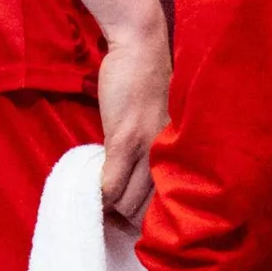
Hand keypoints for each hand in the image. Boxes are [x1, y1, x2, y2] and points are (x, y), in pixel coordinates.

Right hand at [91, 16, 170, 224]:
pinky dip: (99, 194)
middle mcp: (167, 157)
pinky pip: (110, 183)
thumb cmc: (151, 80)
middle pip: (145, 210)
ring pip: (126, 202)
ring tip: (99, 200)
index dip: (148, 219)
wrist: (141, 46)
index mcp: (179, 154)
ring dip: (109, 206)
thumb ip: (152, 150)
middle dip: (125, 218)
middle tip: (110, 214)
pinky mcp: (124, 139)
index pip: (168, 204)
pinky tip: (93, 190)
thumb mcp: (160, 123)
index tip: (133, 223)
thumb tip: (137, 178)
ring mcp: (146, 150)